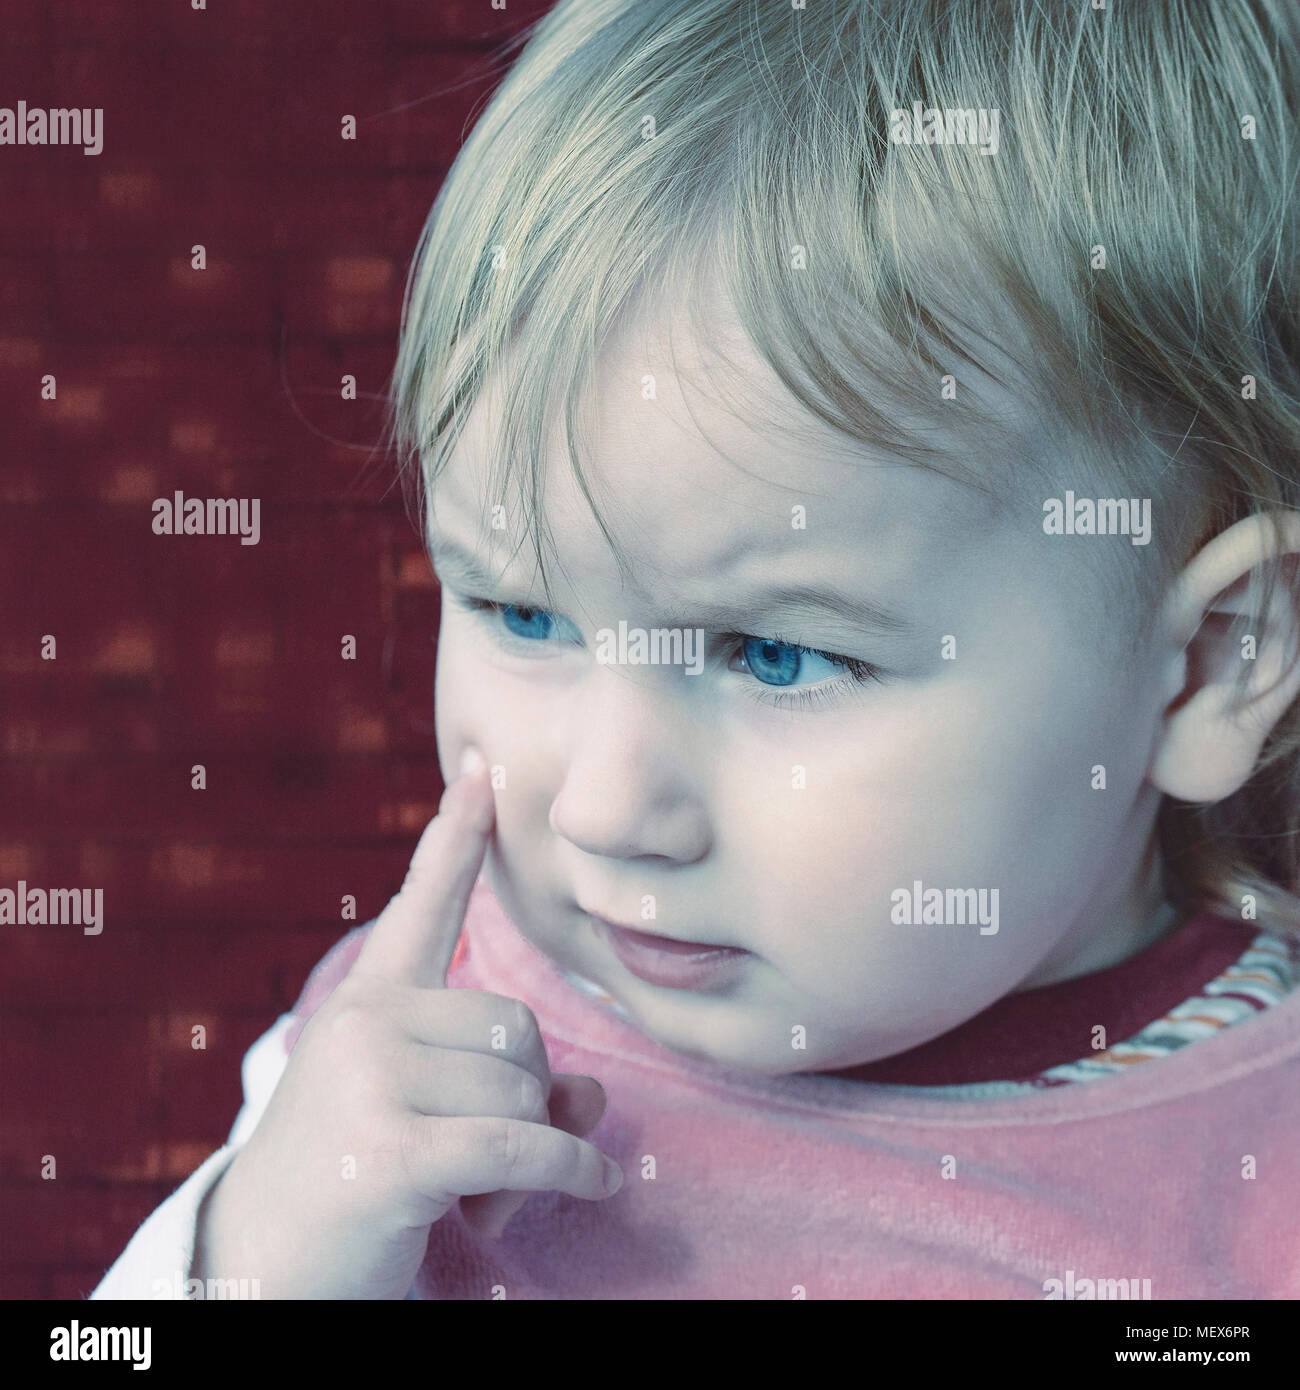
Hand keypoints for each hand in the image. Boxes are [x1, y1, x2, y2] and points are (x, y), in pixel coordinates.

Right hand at [192, 749, 620, 1297]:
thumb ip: (510, 1085)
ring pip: (526, 1087)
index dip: (456, 838)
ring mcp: (371, 1081)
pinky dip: (572, 1170)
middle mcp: (365, 1022)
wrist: (261, 1270)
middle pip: (518, 1029)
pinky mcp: (391, 1151)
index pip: (422, 905)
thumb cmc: (351, 1184)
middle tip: (483, 1157)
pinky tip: (597, 1184)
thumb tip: (595, 1094)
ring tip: (474, 1192)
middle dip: (527, 1097)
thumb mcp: (430, 1117)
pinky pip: (524, 1144)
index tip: (483, 772)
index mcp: (367, 1002)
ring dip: (531, 1150)